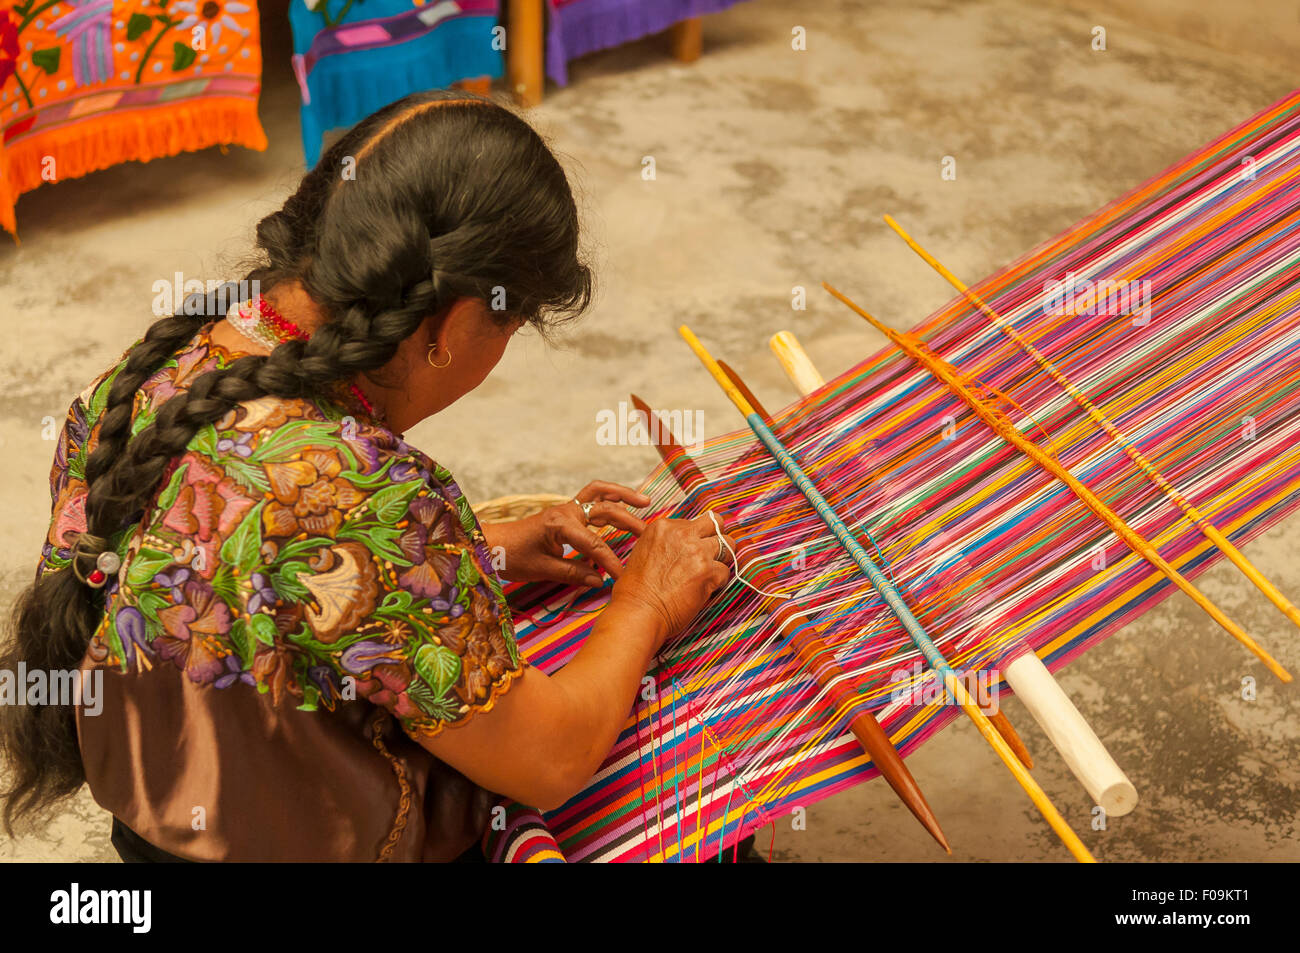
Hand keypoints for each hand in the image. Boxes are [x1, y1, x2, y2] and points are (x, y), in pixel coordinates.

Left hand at [481, 481, 649, 586]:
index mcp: (560, 524)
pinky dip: (610, 497)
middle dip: (628, 521)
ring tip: (645, 502)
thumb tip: (601, 581)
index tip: (624, 577)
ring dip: (623, 496)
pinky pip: (592, 498)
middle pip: (604, 510)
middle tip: (648, 534)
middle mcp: (566, 511)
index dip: (611, 562)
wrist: (491, 544)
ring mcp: (566, 509)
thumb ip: (574, 574)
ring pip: (600, 495)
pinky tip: (625, 503)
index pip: (594, 544)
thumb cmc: (513, 557)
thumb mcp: (542, 570)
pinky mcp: (566, 512)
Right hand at [613, 511, 736, 649]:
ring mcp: (697, 551)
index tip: (694, 549)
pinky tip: (706, 589)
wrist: (638, 611)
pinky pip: (725, 571)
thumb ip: (665, 543)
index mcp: (663, 526)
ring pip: (727, 544)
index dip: (696, 537)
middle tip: (712, 553)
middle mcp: (681, 534)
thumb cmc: (635, 590)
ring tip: (711, 572)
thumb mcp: (643, 552)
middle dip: (716, 536)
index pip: (693, 522)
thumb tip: (680, 546)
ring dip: (722, 558)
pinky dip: (719, 581)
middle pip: (715, 522)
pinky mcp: (708, 571)